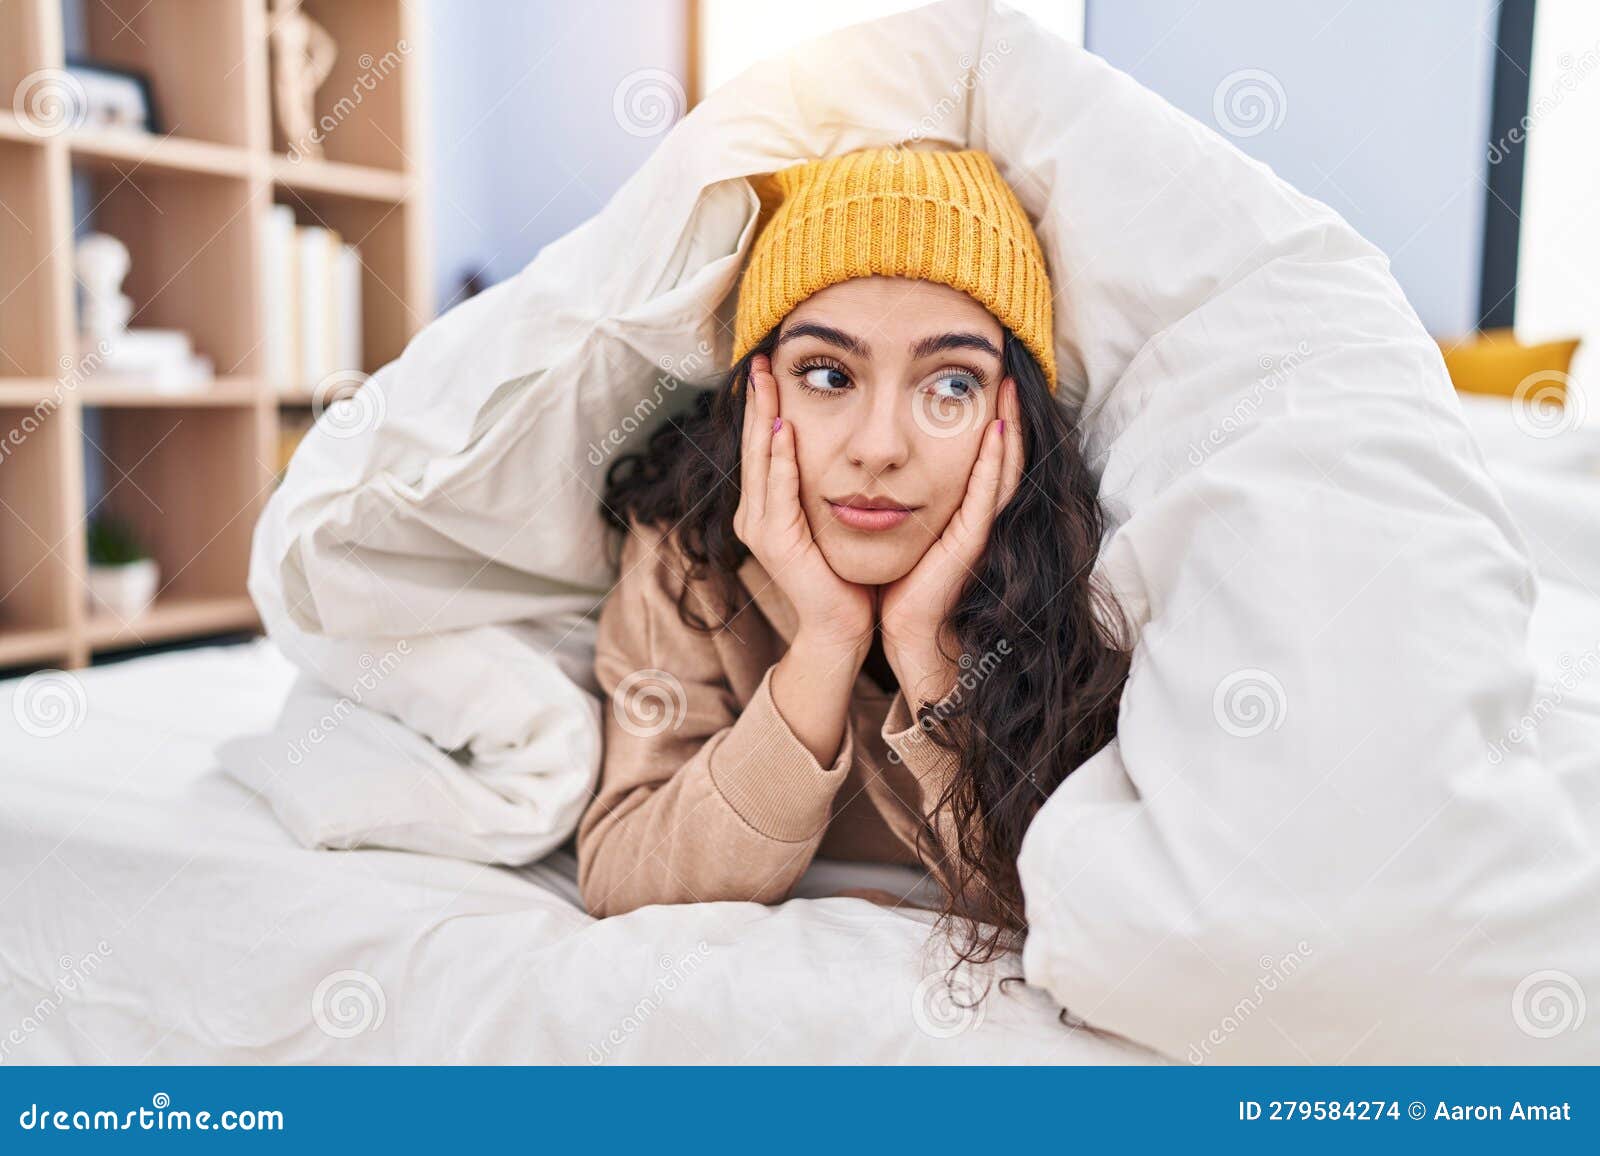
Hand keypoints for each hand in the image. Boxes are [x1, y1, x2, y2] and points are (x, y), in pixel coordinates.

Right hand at [734, 353, 875, 659]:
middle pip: (754, 445)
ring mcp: (760, 528)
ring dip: (762, 418)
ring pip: (760, 461)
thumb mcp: (833, 518)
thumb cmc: (846, 573)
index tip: (772, 367)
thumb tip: (845, 445)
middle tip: (761, 359)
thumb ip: (827, 485)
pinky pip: (777, 491)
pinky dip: (780, 460)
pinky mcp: (774, 543)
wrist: (843, 626)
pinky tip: (783, 431)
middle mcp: (755, 514)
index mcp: (767, 507)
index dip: (765, 405)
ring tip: (766, 380)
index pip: (764, 445)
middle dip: (757, 401)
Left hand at [879, 377, 1023, 707]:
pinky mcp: (971, 541)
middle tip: (1005, 370)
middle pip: (1000, 452)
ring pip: (1002, 466)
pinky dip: (995, 462)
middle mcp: (975, 513)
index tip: (982, 376)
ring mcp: (978, 526)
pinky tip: (997, 431)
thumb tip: (870, 456)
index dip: (986, 416)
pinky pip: (988, 494)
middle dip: (1005, 411)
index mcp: (959, 507)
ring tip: (1008, 387)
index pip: (979, 452)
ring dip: (1008, 425)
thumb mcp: (898, 524)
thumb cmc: (897, 580)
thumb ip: (898, 492)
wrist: (902, 629)